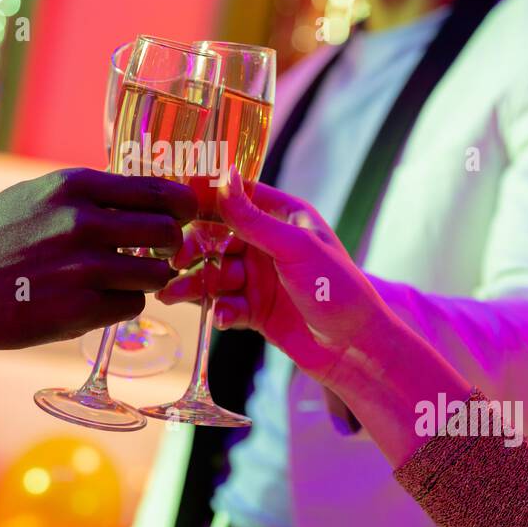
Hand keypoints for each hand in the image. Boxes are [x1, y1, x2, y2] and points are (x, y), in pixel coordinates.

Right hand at [0, 167, 196, 353]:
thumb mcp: (31, 196)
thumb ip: (82, 194)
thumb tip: (136, 194)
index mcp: (72, 186)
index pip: (156, 190)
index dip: (181, 204)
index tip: (187, 211)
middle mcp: (82, 222)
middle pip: (167, 231)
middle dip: (171, 244)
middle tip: (161, 252)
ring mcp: (83, 269)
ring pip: (156, 273)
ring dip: (147, 278)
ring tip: (123, 279)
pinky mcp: (80, 311)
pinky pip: (131, 305)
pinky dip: (122, 304)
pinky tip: (96, 300)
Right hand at [158, 170, 383, 387]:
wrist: (354, 349)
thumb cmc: (336, 288)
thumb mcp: (294, 247)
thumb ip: (253, 218)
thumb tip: (222, 177)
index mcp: (284, 217)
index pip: (237, 196)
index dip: (206, 198)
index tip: (174, 205)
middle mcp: (269, 244)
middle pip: (217, 238)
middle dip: (194, 249)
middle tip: (174, 260)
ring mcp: (261, 278)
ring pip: (216, 274)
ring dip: (195, 283)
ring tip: (173, 295)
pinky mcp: (256, 310)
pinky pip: (225, 304)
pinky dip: (218, 310)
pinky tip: (222, 317)